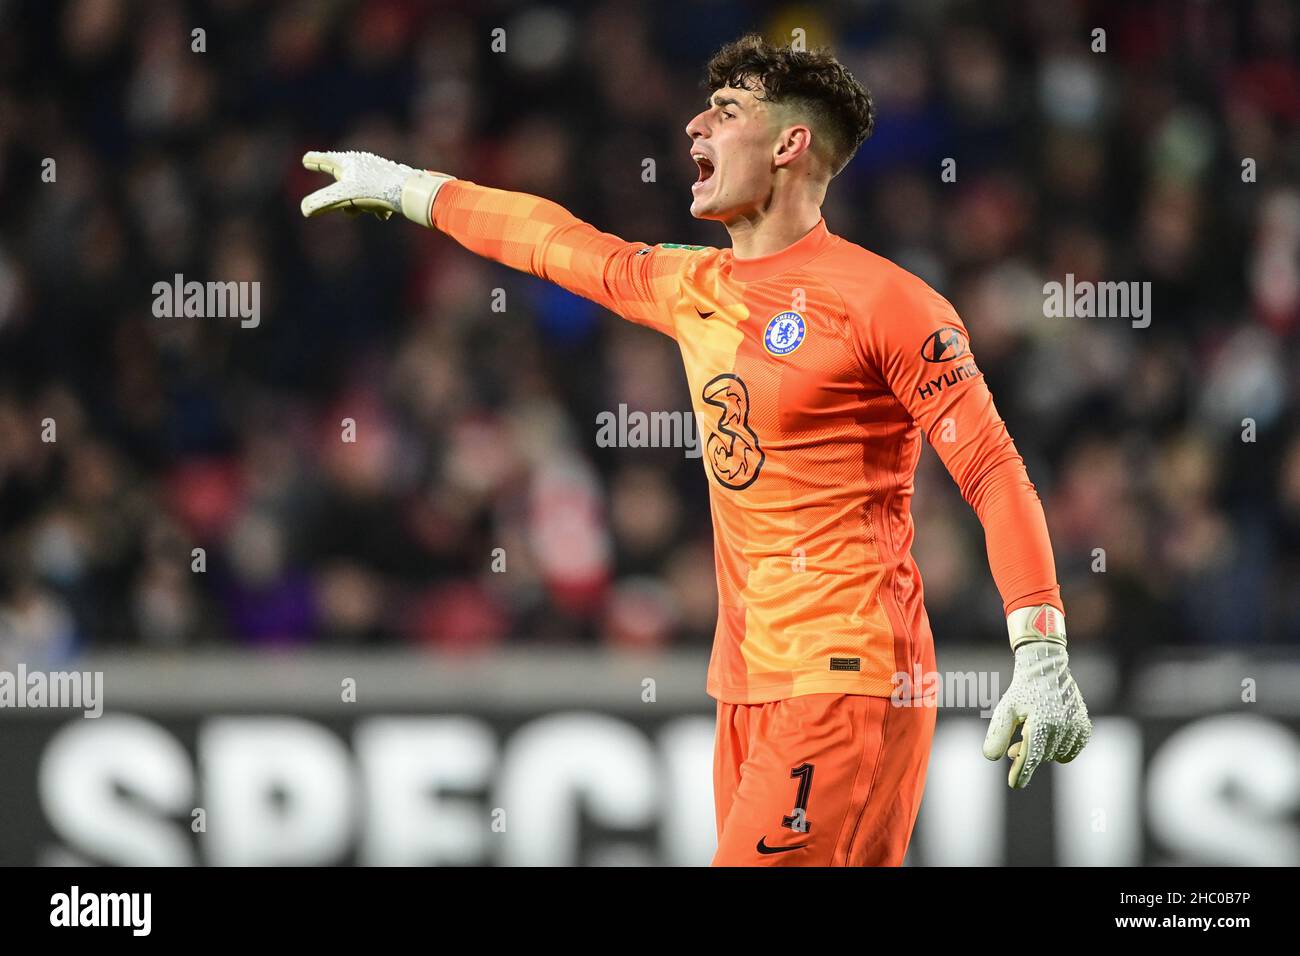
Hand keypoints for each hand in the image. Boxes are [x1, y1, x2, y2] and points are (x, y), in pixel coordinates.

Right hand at [300, 150, 451, 223]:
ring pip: (360, 188)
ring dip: (359, 203)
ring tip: (366, 210)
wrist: (409, 192)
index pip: (324, 161)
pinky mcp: (390, 182)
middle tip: (343, 205)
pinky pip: (377, 195)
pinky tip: (383, 214)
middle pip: (342, 177)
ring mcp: (376, 171)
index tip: (306, 160)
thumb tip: (305, 209)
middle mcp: (361, 163)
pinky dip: (377, 207)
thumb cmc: (374, 191)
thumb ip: (321, 203)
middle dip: (340, 195)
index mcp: (346, 163)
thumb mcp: (343, 198)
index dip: (314, 162)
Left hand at [983, 610, 1092, 788]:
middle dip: (1025, 756)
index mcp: (1039, 722)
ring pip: (1055, 755)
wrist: (1046, 669)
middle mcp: (1061, 726)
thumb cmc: (1021, 691)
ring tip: (1031, 735)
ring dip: (1041, 751)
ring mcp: (1075, 727)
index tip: (1014, 784)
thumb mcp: (1005, 710)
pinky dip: (1058, 750)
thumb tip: (991, 758)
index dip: (1021, 773)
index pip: (1029, 756)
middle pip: (1040, 757)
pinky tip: (1049, 736)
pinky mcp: (1084, 727)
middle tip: (1013, 749)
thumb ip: (998, 734)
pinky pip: (1069, 752)